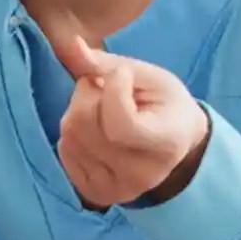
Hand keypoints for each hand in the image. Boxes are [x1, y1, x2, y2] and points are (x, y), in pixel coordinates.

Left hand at [54, 35, 209, 209]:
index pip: (120, 121)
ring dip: (79, 110)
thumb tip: (72, 45)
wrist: (175, 147)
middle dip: (89, 93)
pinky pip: (64, 150)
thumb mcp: (150, 77)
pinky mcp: (94, 194)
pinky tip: (97, 130)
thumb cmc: (165, 105)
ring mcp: (116, 189)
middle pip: (84, 122)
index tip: (123, 73)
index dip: (112, 87)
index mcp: (165, 144)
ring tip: (104, 110)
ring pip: (70, 133)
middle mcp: (141, 175)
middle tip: (109, 90)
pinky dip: (74, 131)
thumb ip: (110, 64)